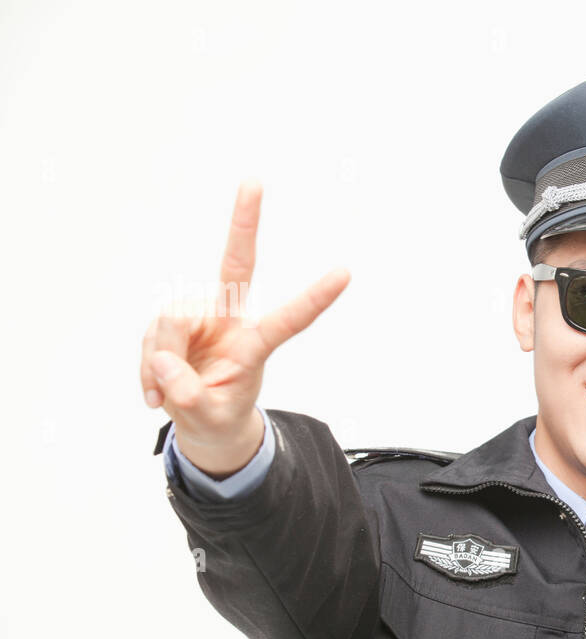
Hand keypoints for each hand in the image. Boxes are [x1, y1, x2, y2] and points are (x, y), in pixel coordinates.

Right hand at [140, 179, 349, 475]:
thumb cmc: (217, 414)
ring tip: (166, 395)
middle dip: (244, 223)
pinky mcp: (172, 321)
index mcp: (256, 344)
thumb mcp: (206, 417)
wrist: (200, 417)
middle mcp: (230, 319)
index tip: (345, 273)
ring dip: (158, 363)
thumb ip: (189, 395)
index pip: (289, 319)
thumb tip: (163, 360)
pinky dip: (147, 369)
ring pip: (168, 322)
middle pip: (235, 266)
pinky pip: (150, 338)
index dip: (314, 299)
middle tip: (254, 180)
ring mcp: (200, 315)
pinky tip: (156, 392)